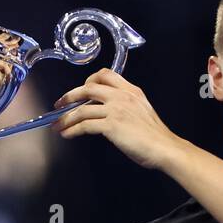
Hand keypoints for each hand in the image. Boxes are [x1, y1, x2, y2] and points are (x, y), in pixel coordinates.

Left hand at [54, 69, 182, 170]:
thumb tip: (105, 111)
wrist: (164, 148)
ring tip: (58, 125)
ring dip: (66, 118)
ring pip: (82, 109)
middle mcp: (122, 96)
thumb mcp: (141, 111)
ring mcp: (116, 110)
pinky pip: (85, 125)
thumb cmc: (154, 135)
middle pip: (88, 88)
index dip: (88, 80)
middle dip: (69, 96)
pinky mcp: (111, 125)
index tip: (80, 90)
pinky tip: (67, 134)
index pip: (105, 74)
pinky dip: (72, 130)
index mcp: (131, 91)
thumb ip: (125, 105)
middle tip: (59, 104)